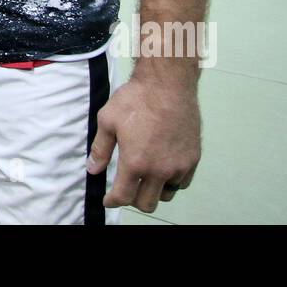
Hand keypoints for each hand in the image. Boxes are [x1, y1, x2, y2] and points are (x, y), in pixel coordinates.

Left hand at [86, 74, 200, 212]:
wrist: (168, 83)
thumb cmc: (137, 98)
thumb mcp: (108, 120)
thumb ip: (100, 149)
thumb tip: (93, 169)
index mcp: (135, 162)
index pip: (123, 197)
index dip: (112, 201)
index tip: (108, 199)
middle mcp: (159, 169)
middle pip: (147, 203)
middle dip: (132, 200)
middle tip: (126, 188)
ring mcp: (178, 166)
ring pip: (166, 195)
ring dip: (154, 191)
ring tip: (145, 177)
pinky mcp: (192, 158)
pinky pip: (182, 183)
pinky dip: (171, 182)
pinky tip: (163, 169)